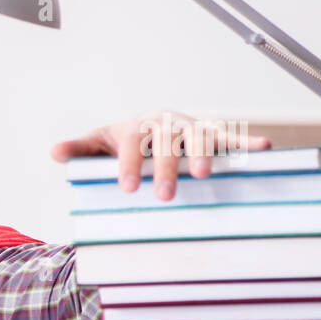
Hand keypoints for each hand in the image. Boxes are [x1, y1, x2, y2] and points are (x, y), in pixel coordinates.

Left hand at [49, 110, 270, 199]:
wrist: (147, 125)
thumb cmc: (122, 140)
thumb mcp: (98, 143)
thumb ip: (80, 150)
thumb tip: (55, 154)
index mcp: (137, 127)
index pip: (132, 144)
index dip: (130, 164)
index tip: (127, 188)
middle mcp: (165, 125)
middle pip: (166, 142)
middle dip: (166, 168)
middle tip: (165, 195)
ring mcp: (190, 129)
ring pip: (198, 137)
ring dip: (203, 153)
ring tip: (203, 174)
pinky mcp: (211, 135)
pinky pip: (231, 137)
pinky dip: (247, 141)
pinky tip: (265, 147)